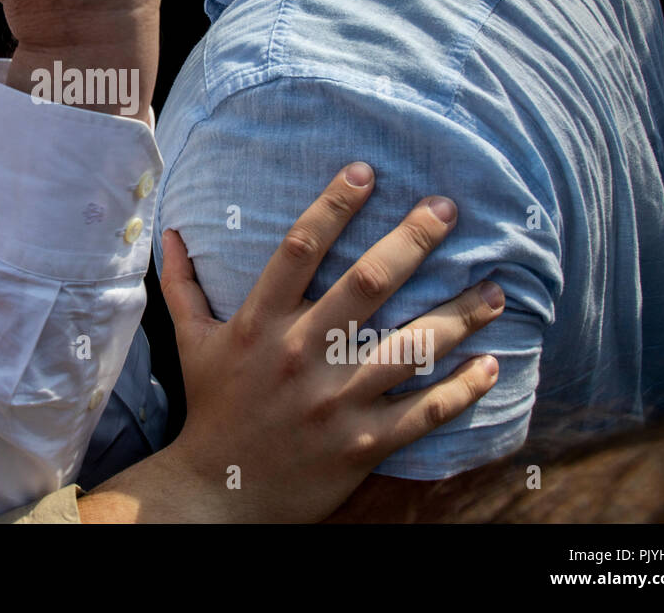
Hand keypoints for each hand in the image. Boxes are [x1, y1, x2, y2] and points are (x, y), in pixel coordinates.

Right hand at [80, 163, 502, 521]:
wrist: (219, 492)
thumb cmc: (211, 408)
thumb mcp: (190, 343)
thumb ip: (182, 285)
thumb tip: (168, 233)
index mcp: (260, 323)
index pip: (297, 249)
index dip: (333, 206)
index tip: (366, 171)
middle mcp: (301, 354)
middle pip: (367, 285)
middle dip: (412, 241)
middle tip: (447, 209)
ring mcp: (335, 400)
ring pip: (411, 348)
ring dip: (458, 315)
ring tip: (495, 288)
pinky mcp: (362, 443)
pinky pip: (423, 412)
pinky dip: (461, 391)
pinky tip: (489, 365)